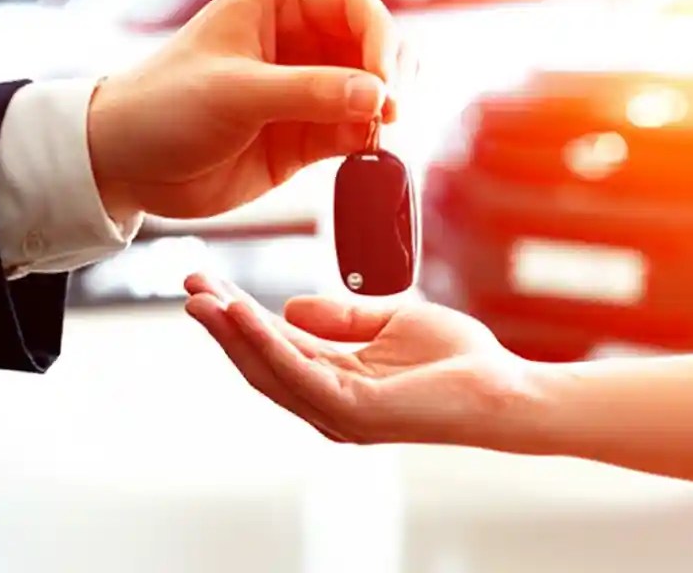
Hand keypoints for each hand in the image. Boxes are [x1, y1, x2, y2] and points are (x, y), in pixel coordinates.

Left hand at [87, 0, 410, 218]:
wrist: (125, 164)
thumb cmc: (163, 108)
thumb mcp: (235, 94)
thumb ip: (309, 93)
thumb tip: (378, 96)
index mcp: (277, 3)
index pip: (356, 6)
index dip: (381, 41)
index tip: (384, 86)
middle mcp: (299, 40)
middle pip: (374, 48)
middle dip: (391, 78)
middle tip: (390, 114)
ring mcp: (305, 89)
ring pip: (371, 93)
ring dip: (384, 115)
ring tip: (381, 141)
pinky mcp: (304, 135)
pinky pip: (354, 133)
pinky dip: (369, 145)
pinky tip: (368, 160)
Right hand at [182, 274, 549, 450]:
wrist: (504, 388)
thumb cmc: (458, 360)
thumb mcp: (391, 320)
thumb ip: (342, 316)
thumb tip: (290, 305)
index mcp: (333, 379)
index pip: (274, 344)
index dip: (239, 314)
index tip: (209, 279)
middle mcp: (326, 402)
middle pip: (259, 359)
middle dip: (221, 322)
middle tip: (188, 282)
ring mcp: (336, 412)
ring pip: (268, 368)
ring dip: (230, 332)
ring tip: (202, 296)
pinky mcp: (353, 412)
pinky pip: (297, 372)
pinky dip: (264, 342)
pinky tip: (242, 313)